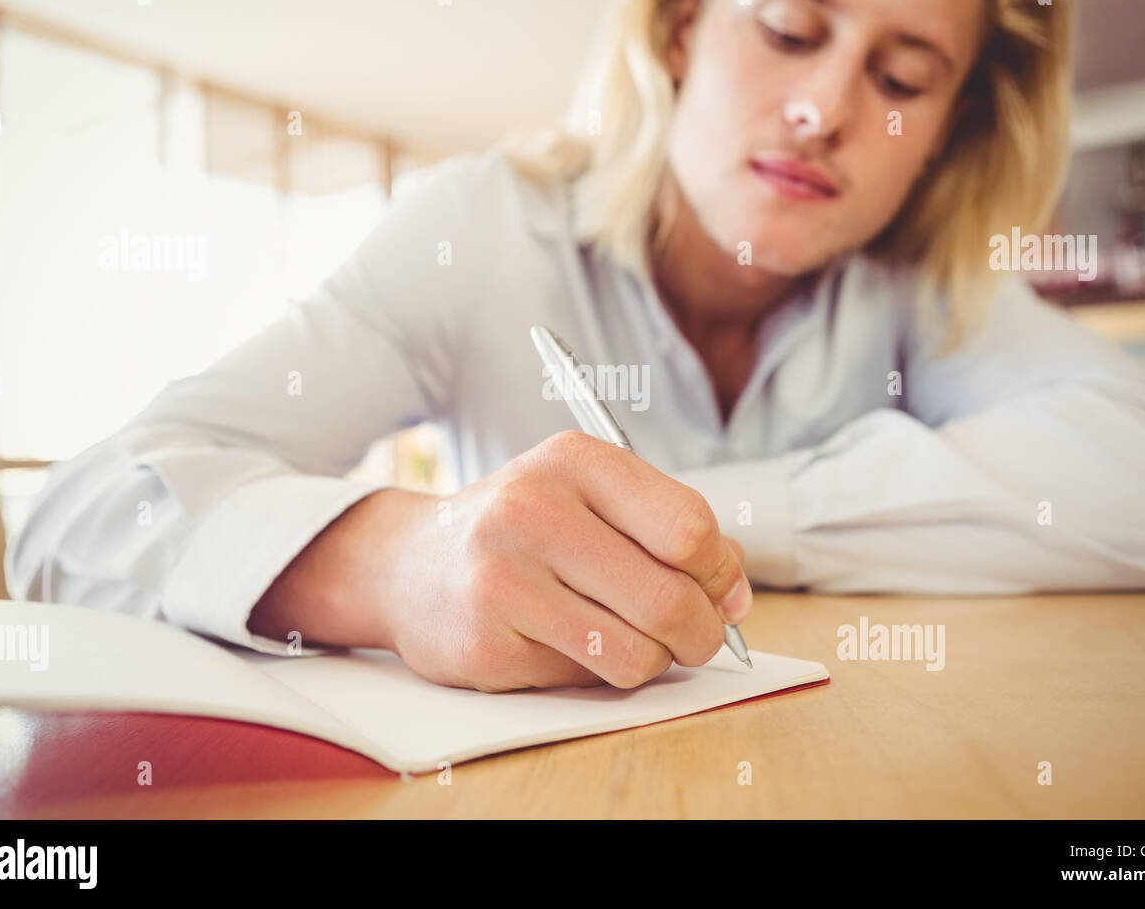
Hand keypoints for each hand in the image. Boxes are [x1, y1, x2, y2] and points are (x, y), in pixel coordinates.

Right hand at [374, 430, 752, 690]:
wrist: (408, 562)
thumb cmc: (522, 528)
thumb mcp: (591, 497)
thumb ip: (670, 532)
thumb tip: (736, 594)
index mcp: (574, 461)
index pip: (689, 528)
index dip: (720, 571)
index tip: (717, 588)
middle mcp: (533, 511)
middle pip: (669, 599)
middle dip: (701, 632)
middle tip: (694, 635)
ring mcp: (503, 580)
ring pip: (636, 654)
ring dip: (653, 659)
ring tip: (629, 637)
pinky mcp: (486, 644)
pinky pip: (587, 682)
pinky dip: (597, 674)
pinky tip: (567, 642)